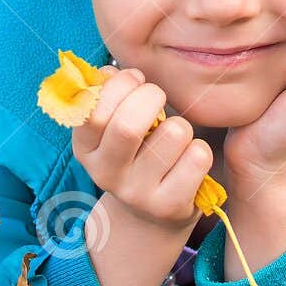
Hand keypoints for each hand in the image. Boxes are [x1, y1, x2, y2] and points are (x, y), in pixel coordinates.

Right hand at [71, 65, 213, 229]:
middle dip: (151, 97)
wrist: (150, 214)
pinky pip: (197, 157)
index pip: (93, 113)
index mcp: (85, 149)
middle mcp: (106, 175)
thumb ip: (107, 93)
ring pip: (174, 134)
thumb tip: (112, 71)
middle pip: (128, 127)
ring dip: (181, 124)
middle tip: (157, 96)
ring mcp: (138, 194)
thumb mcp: (111, 127)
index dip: (118, 85)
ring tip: (174, 136)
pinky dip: (199, 149)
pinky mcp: (170, 206)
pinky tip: (188, 159)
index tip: (136, 78)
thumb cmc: (134, 153)